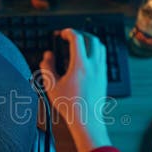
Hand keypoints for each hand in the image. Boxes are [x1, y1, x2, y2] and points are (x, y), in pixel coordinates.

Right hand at [39, 28, 110, 151]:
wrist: (86, 120)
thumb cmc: (70, 105)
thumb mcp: (51, 86)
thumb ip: (47, 67)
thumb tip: (48, 56)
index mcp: (80, 65)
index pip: (77, 38)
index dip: (68, 32)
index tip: (62, 34)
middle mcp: (94, 66)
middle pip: (92, 38)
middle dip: (80, 33)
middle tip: (70, 36)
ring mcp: (101, 71)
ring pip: (100, 46)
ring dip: (90, 41)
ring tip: (79, 44)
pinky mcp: (104, 77)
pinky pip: (102, 57)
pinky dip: (95, 51)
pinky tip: (86, 58)